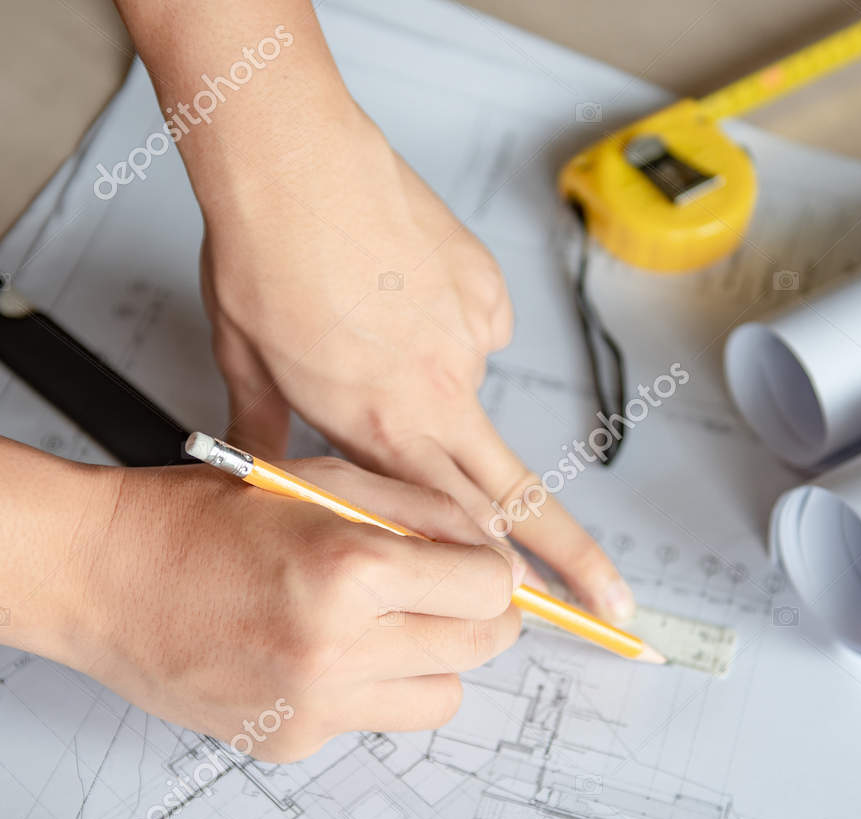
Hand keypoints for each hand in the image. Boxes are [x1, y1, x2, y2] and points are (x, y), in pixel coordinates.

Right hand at [63, 458, 522, 761]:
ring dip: (432, 661)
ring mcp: (312, 706)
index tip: (474, 565)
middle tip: (444, 592)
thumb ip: (421, 512)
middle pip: (480, 649)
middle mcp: (336, 649)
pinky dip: (365, 689)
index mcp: (349, 570)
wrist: (96, 576)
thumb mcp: (320, 481)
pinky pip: (373, 721)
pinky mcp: (289, 741)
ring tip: (381, 624)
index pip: (488, 589)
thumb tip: (497, 553)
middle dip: (478, 616)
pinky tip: (316, 650)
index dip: (490, 572)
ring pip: (442, 699)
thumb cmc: (194, 518)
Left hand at [197, 111, 635, 622]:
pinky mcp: (485, 287)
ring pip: (466, 392)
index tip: (549, 614)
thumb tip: (266, 468)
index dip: (510, 581)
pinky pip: (474, 325)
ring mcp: (470, 340)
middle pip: (520, 496)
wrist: (293, 162)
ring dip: (434, 382)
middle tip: (614, 602)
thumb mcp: (246, 366)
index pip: (461, 531)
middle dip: (574, 559)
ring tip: (363, 322)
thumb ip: (267, 435)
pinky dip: (442, 321)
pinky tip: (394, 287)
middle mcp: (438, 396)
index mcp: (381, 432)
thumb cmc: (262, 261)